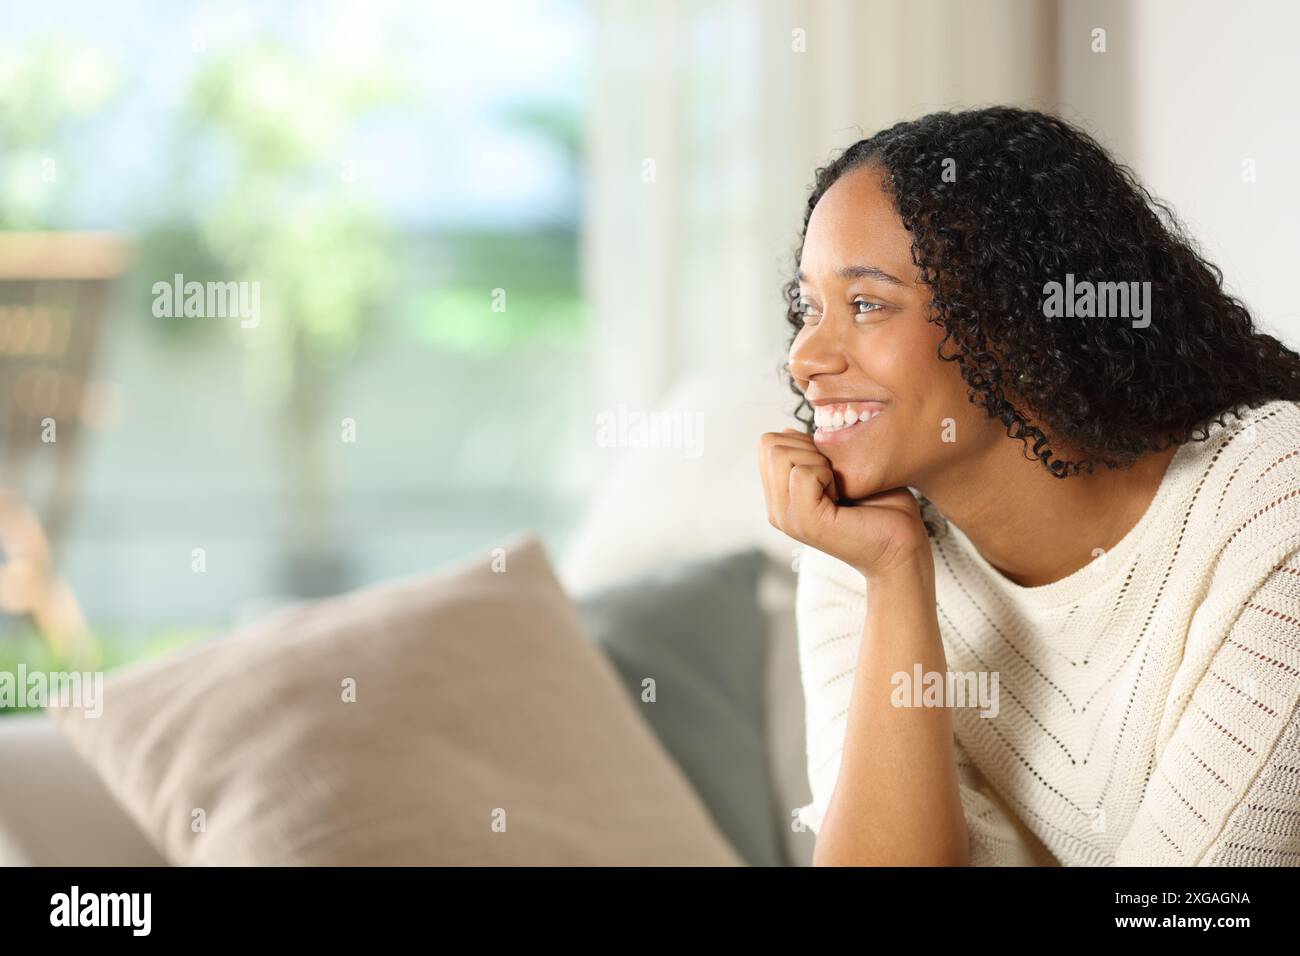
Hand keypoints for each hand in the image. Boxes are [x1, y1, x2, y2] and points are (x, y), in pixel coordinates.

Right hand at [759, 428, 930, 578]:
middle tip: (835, 478)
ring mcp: (786, 518)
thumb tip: (789, 430)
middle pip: (770, 445)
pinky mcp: (804, 522)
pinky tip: (842, 497)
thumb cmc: (882, 505)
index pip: (767, 443)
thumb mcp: (839, 467)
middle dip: (809, 448)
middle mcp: (776, 509)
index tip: (831, 467)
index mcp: (780, 497)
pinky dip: (828, 475)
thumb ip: (812, 451)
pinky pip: (803, 473)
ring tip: (838, 488)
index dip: (803, 441)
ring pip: (781, 455)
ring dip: (818, 461)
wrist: (902, 544)